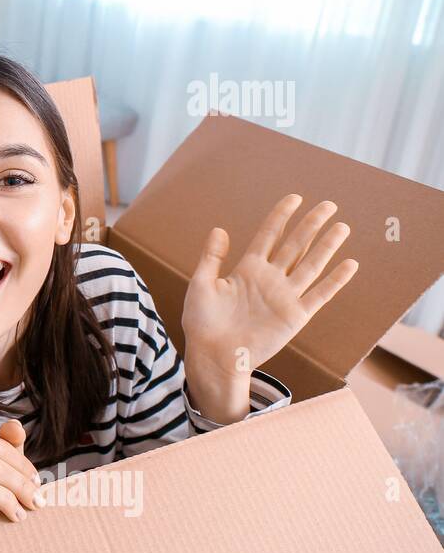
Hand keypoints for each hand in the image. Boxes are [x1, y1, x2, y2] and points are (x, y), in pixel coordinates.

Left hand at [181, 193, 358, 420]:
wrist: (213, 354)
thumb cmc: (202, 322)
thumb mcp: (201, 284)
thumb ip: (211, 257)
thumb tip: (220, 229)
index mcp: (247, 269)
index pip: (269, 235)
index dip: (281, 216)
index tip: (295, 198)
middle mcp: (269, 279)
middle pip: (295, 245)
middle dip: (311, 224)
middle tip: (329, 204)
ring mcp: (284, 296)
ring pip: (311, 265)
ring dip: (327, 246)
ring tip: (342, 226)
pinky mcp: (295, 316)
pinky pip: (320, 295)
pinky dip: (335, 280)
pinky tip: (350, 264)